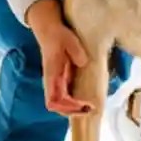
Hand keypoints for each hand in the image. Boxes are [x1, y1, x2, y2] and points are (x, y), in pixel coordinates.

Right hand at [26, 0, 91, 115]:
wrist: (48, 29)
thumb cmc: (58, 35)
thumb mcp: (68, 39)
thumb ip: (75, 50)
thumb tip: (83, 62)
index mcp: (51, 75)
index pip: (54, 101)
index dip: (67, 107)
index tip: (84, 105)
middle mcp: (52, 82)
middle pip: (57, 106)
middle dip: (73, 112)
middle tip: (91, 109)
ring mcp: (56, 82)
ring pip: (61, 104)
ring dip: (74, 109)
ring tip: (91, 107)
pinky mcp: (61, 80)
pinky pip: (66, 97)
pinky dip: (75, 102)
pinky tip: (88, 100)